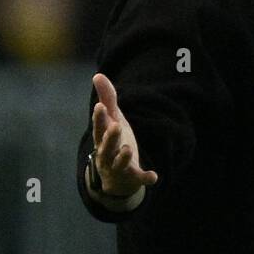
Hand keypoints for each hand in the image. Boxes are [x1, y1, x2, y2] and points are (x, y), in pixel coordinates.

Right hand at [90, 72, 159, 196]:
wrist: (115, 178)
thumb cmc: (113, 141)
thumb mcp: (112, 120)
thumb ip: (107, 99)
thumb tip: (98, 75)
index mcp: (102, 138)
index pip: (99, 127)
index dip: (99, 118)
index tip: (100, 107)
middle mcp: (107, 153)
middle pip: (106, 146)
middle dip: (110, 137)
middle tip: (116, 126)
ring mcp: (119, 167)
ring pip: (119, 163)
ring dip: (122, 157)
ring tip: (128, 149)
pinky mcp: (133, 177)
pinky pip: (138, 178)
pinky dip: (145, 178)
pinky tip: (154, 176)